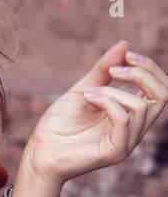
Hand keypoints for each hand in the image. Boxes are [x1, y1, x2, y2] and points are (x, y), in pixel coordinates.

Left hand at [23, 40, 166, 186]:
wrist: (39, 151)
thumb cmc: (60, 124)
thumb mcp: (84, 89)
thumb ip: (105, 70)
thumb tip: (125, 45)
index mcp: (132, 114)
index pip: (160, 89)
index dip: (149, 68)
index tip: (127, 55)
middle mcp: (135, 128)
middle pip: (163, 96)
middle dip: (142, 74)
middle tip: (114, 70)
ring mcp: (127, 141)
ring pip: (141, 106)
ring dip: (112, 91)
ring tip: (88, 94)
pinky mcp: (115, 151)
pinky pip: (124, 120)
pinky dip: (108, 102)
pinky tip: (89, 99)